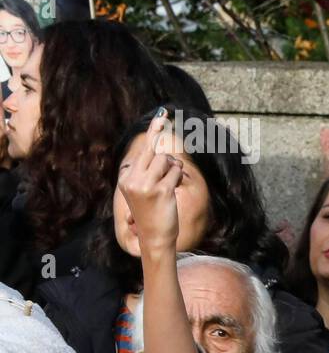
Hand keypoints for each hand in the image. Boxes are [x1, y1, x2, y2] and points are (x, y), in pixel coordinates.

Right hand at [117, 108, 183, 256]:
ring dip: (173, 169)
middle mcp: (133, 179)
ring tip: (168, 184)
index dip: (154, 131)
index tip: (162, 115)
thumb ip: (149, 171)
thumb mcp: (143, 190)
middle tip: (171, 149)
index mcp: (126, 177)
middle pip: (156, 152)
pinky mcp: (161, 191)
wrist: (154, 237)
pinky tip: (172, 190)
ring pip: (167, 161)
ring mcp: (146, 185)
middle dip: (166, 154)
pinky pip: (176, 173)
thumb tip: (165, 152)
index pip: (143, 150)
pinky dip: (178, 178)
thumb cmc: (152, 212)